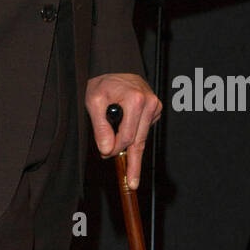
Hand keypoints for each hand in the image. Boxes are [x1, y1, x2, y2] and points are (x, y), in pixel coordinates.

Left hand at [85, 72, 160, 188]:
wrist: (115, 66)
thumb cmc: (103, 82)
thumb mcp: (94, 101)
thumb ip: (100, 127)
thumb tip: (107, 150)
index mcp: (136, 100)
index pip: (127, 137)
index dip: (115, 149)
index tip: (105, 155)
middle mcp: (150, 104)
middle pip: (138, 141)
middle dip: (130, 160)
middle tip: (132, 183)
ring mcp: (155, 106)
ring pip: (142, 138)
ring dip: (133, 151)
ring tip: (133, 175)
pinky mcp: (155, 109)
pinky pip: (144, 129)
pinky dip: (135, 135)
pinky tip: (125, 131)